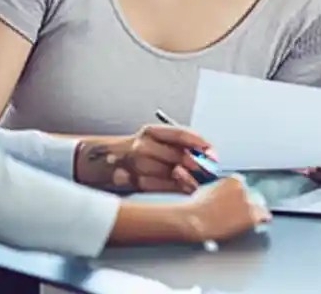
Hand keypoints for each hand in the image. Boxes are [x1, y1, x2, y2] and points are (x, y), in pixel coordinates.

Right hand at [76, 125, 214, 193]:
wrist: (108, 162)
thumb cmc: (142, 151)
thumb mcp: (157, 140)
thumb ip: (181, 145)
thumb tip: (208, 155)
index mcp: (151, 132)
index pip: (180, 134)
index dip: (199, 142)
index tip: (211, 151)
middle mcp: (142, 146)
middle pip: (178, 155)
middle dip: (198, 163)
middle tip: (210, 168)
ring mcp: (137, 165)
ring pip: (172, 173)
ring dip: (190, 178)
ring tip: (200, 180)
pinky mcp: (136, 182)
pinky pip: (162, 187)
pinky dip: (178, 188)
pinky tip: (187, 188)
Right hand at [182, 177, 271, 241]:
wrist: (195, 220)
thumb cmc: (195, 207)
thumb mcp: (208, 190)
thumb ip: (220, 190)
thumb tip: (222, 195)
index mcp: (234, 180)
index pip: (244, 185)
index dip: (242, 195)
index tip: (240, 201)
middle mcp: (245, 188)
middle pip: (254, 195)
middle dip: (250, 203)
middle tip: (244, 213)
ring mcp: (249, 202)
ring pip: (260, 206)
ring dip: (256, 212)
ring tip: (252, 220)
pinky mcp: (252, 216)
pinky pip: (264, 217)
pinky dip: (263, 220)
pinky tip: (262, 224)